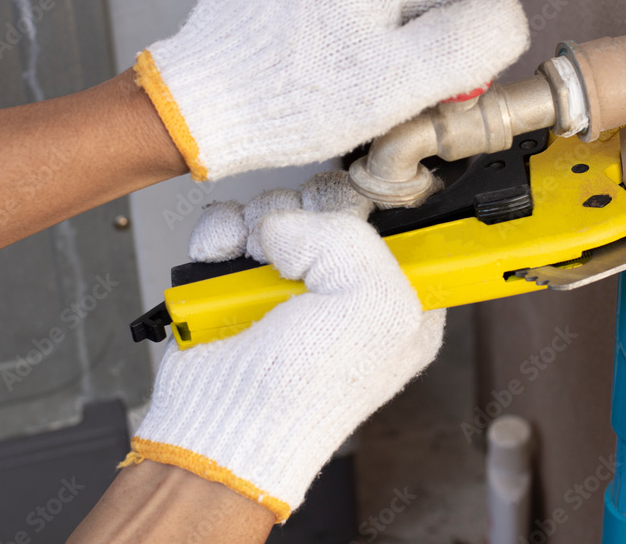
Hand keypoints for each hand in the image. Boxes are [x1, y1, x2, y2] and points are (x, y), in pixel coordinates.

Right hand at [126, 172, 445, 521]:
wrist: (221, 423)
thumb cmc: (307, 391)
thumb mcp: (376, 305)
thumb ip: (355, 238)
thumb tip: (293, 223)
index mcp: (401, 297)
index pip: (404, 221)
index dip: (379, 205)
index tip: (358, 209)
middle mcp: (349, 285)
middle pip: (335, 202)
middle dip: (310, 214)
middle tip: (299, 253)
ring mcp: (294, 280)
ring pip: (281, 207)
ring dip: (258, 226)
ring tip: (253, 265)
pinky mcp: (242, 278)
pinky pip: (233, 223)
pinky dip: (222, 235)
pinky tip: (223, 261)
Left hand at [136, 0, 529, 180]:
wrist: (201, 103)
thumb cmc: (288, 101)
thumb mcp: (397, 87)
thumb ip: (469, 47)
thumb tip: (506, 16)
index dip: (445, 46)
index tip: (410, 81)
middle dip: (401, 31)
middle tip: (364, 78)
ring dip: (365, 17)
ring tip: (328, 60)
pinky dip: (327, 4)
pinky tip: (307, 37)